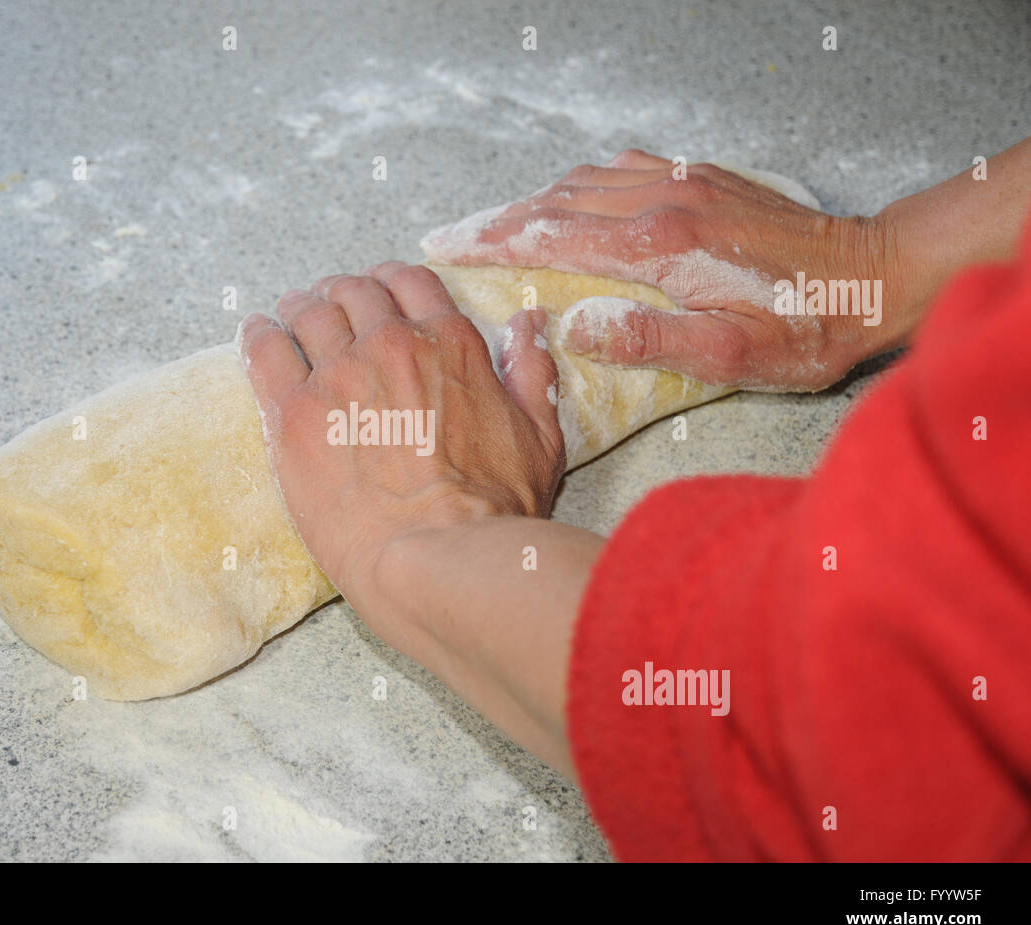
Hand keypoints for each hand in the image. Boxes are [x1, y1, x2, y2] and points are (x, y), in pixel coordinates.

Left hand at [238, 262, 564, 603]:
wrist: (437, 556)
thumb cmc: (493, 510)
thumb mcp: (539, 437)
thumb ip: (532, 372)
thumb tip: (528, 324)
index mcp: (449, 344)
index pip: (409, 282)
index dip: (388, 280)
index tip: (375, 289)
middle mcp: (390, 346)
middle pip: (353, 293)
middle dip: (340, 291)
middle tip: (329, 302)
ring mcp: (337, 376)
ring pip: (307, 314)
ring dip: (299, 308)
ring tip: (290, 314)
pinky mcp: (293, 414)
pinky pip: (264, 352)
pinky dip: (258, 335)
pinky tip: (256, 333)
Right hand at [421, 150, 894, 390]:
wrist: (877, 274)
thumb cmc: (806, 327)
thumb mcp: (729, 356)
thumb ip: (649, 341)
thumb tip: (574, 328)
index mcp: (660, 246)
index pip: (552, 236)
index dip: (492, 242)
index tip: (445, 246)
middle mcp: (664, 201)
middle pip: (556, 202)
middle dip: (496, 220)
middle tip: (449, 237)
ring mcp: (684, 183)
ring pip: (584, 181)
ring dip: (533, 202)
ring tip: (496, 225)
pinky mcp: (703, 180)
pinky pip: (622, 169)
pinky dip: (580, 184)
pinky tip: (571, 196)